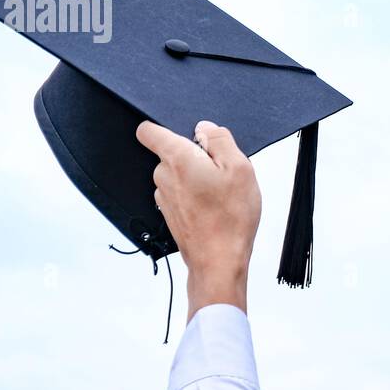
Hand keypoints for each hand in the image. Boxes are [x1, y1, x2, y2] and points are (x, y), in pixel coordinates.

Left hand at [136, 119, 261, 319]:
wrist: (219, 261)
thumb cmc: (230, 217)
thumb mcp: (240, 168)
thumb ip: (220, 140)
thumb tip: (205, 128)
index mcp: (178, 158)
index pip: (149, 131)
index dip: (165, 128)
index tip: (189, 138)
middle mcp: (163, 176)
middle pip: (172, 153)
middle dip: (195, 156)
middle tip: (222, 172)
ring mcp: (164, 197)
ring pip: (178, 174)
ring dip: (197, 178)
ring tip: (221, 194)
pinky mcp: (170, 213)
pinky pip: (181, 194)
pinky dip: (195, 196)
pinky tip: (215, 208)